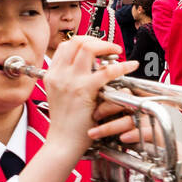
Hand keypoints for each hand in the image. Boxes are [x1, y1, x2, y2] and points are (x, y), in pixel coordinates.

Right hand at [44, 37, 137, 160]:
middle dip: (97, 40)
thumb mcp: (58, 96)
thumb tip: (84, 69)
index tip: (96, 47)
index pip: (66, 46)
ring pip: (88, 48)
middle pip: (77, 41)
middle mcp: (59, 74)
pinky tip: (130, 66)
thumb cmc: (64, 123)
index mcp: (51, 74)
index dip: (84, 41)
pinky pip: (107, 71)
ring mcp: (70, 81)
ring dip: (107, 46)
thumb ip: (66, 80)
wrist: (62, 142)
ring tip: (118, 52)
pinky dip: (122, 66)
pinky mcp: (84, 90)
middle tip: (110, 48)